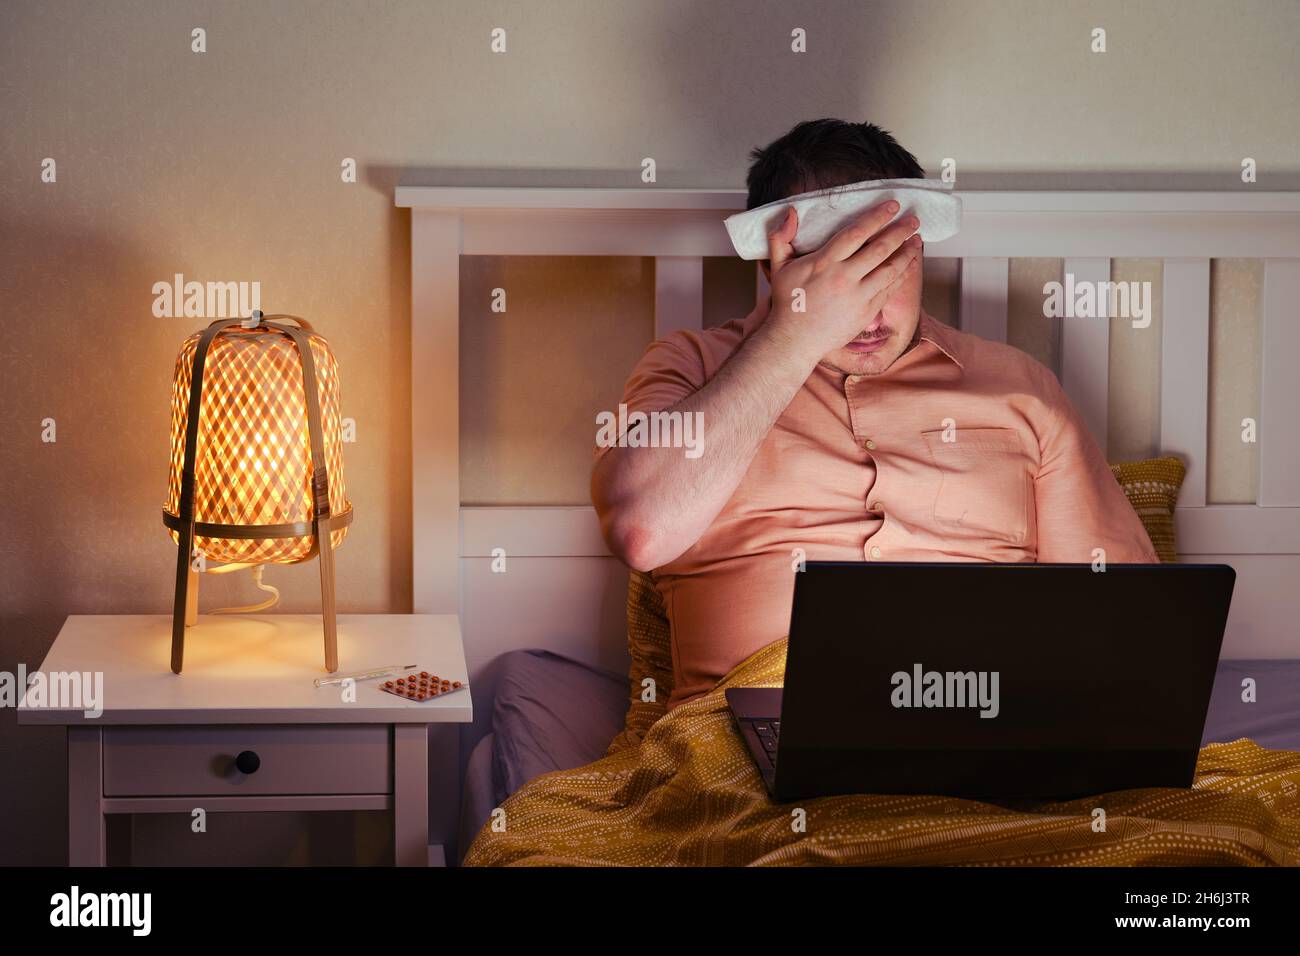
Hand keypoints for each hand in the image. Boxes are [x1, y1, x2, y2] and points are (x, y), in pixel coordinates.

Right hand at [762, 200, 921, 361]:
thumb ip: (781, 237)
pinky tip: (910, 264)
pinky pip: (890, 289)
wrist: (794, 340)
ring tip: (917, 240)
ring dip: (907, 253)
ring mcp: (858, 296)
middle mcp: (844, 278)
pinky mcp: (866, 312)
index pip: (857, 233)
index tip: (892, 206)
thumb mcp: (779, 267)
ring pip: (890, 269)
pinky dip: (903, 275)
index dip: (877, 217)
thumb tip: (791, 212)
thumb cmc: (787, 303)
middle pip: (880, 249)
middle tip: (913, 220)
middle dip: (900, 231)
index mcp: (824, 263)